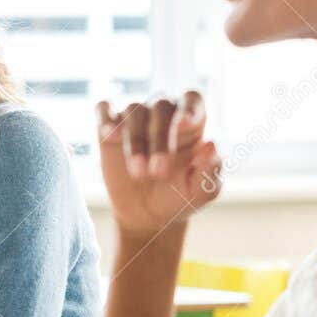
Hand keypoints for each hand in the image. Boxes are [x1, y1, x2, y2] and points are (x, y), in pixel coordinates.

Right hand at [97, 91, 221, 238]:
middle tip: (158, 172)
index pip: (191, 100)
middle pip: (161, 107)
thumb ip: (211, 169)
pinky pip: (104, 109)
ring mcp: (135, 119)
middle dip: (159, 140)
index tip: (183, 126)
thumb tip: (211, 143)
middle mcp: (163, 114)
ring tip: (138, 173)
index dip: (188, 108)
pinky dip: (106, 118)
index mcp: (190, 123)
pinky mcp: (109, 129)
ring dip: (136, 141)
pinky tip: (109, 134)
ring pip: (134, 111)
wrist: (147, 216)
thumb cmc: (179, 197)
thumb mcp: (201, 191)